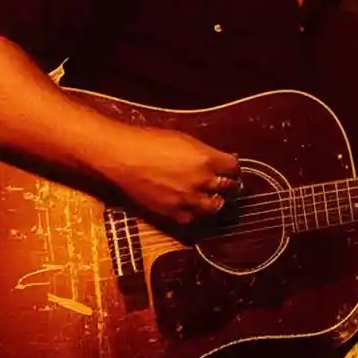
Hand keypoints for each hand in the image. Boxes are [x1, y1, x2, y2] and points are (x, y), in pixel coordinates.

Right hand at [98, 125, 239, 225]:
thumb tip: (220, 158)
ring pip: (214, 206)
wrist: (122, 157)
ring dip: (214, 201)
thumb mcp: (184, 139)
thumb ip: (205, 152)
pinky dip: (194, 213)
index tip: (230, 168)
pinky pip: (192, 218)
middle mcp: (202, 181)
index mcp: (207, 159)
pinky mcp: (173, 212)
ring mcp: (188, 199)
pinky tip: (190, 206)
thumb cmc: (148, 142)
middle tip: (224, 183)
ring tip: (210, 197)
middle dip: (228, 184)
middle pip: (228, 188)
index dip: (233, 167)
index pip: (235, 168)